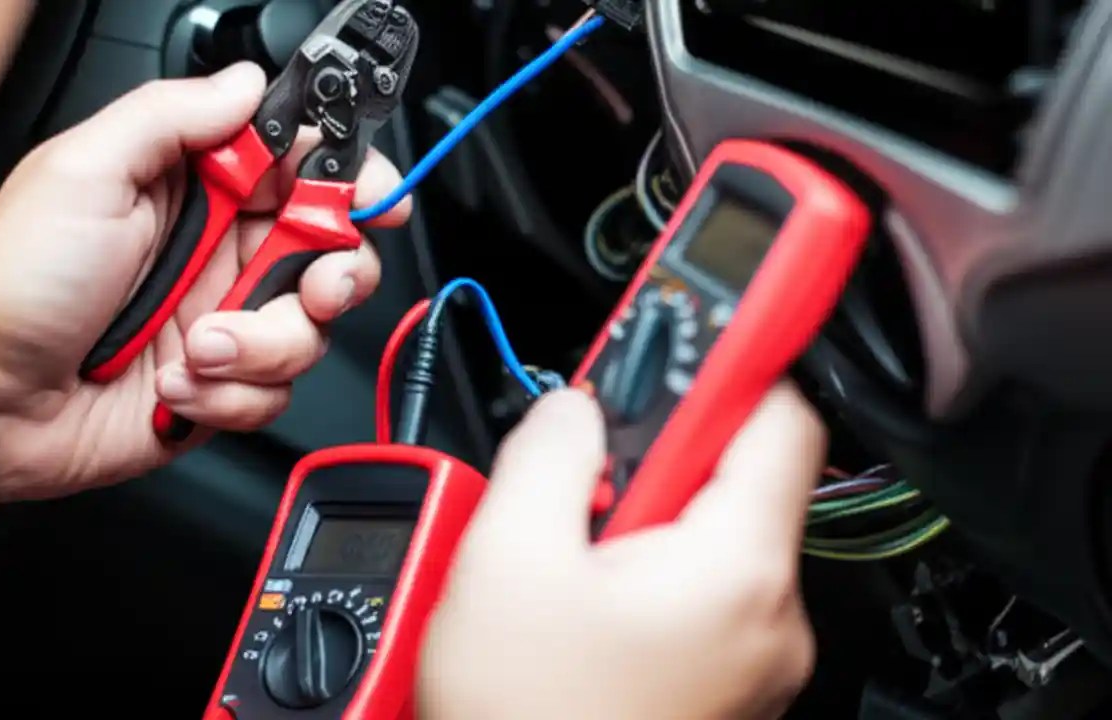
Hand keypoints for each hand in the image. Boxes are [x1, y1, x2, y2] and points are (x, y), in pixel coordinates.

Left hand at [0, 61, 409, 501]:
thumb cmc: (13, 287)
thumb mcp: (82, 172)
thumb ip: (172, 118)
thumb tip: (246, 83)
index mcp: (197, 188)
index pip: (304, 165)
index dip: (351, 178)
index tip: (372, 197)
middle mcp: (222, 250)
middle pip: (333, 249)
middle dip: (337, 274)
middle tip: (311, 285)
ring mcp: (227, 319)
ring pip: (313, 330)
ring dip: (259, 345)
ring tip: (195, 346)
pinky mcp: (226, 382)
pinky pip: (277, 392)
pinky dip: (230, 395)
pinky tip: (175, 384)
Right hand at [418, 384, 824, 719]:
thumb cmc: (525, 718)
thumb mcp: (506, 552)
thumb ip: (554, 447)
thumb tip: (580, 404)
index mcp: (733, 567)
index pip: (776, 412)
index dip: (736, 348)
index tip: (732, 293)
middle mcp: (766, 612)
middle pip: (735, 471)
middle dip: (656, 445)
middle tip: (589, 449)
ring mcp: (751, 652)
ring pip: (707, 531)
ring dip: (639, 510)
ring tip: (565, 544)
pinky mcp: (721, 678)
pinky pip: (697, 586)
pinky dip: (645, 564)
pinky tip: (579, 590)